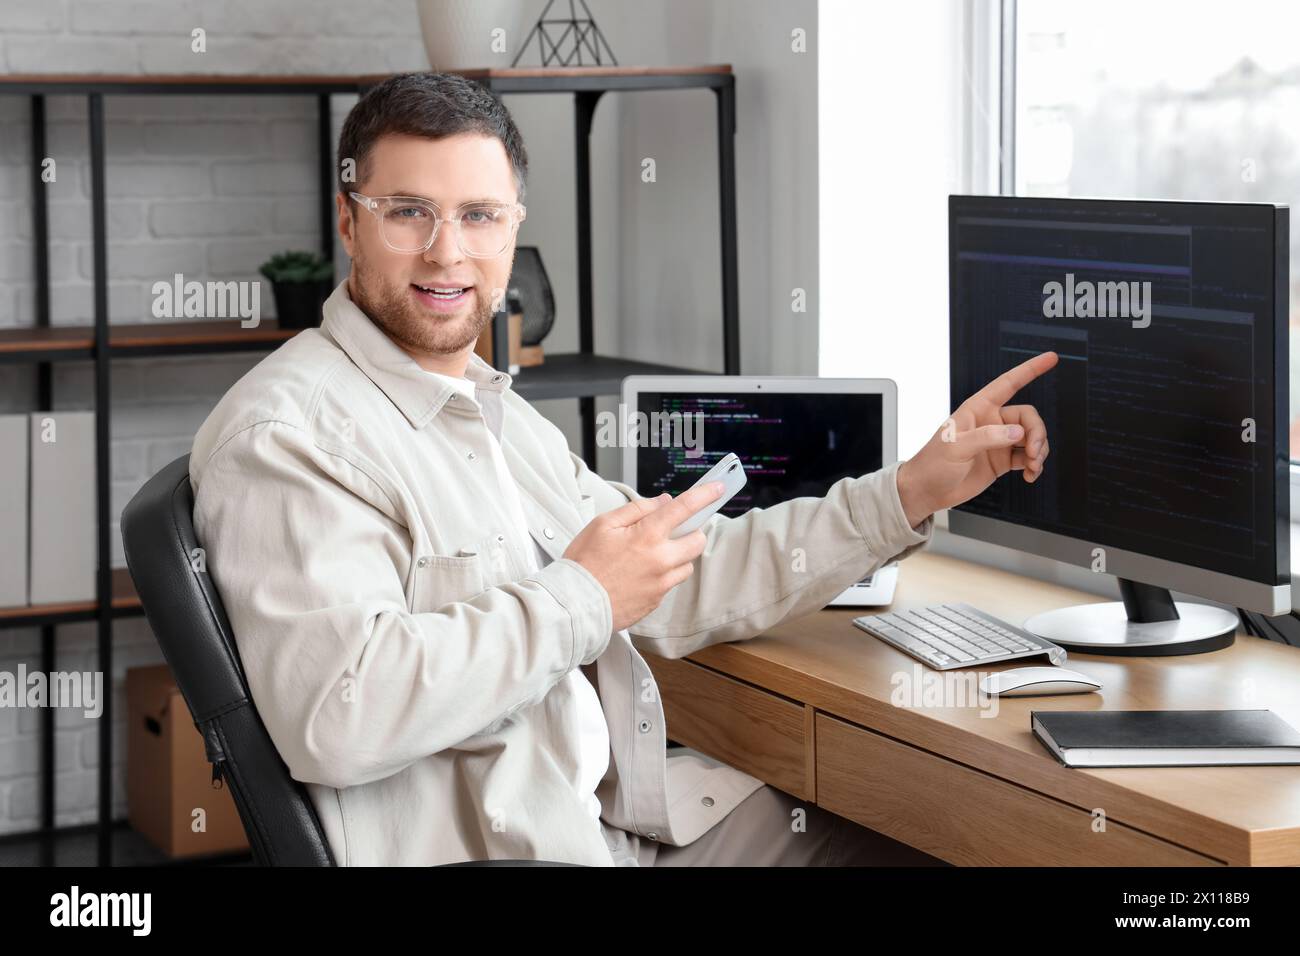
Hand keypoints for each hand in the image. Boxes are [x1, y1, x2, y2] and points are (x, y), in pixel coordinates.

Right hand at [562, 481, 724, 631]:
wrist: (575, 605)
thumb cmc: (584, 563)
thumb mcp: (603, 524)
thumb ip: (636, 509)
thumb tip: (662, 502)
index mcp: (647, 535)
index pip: (685, 508)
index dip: (705, 495)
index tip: (717, 488)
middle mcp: (661, 559)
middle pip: (698, 540)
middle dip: (691, 532)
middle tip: (671, 532)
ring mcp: (661, 583)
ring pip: (687, 565)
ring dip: (678, 556)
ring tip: (651, 557)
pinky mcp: (657, 601)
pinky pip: (671, 583)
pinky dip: (664, 575)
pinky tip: (640, 575)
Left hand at [897, 351, 1058, 526]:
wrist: (927, 491)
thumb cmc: (932, 464)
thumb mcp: (955, 447)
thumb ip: (987, 437)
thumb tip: (1017, 433)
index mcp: (977, 408)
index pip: (1008, 383)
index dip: (1030, 370)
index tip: (1051, 358)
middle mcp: (991, 422)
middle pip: (1028, 417)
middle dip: (1037, 433)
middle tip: (1034, 453)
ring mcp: (998, 441)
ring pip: (1031, 437)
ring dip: (1039, 451)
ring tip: (1033, 466)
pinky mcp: (1002, 461)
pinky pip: (1028, 457)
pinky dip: (1035, 465)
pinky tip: (1031, 475)